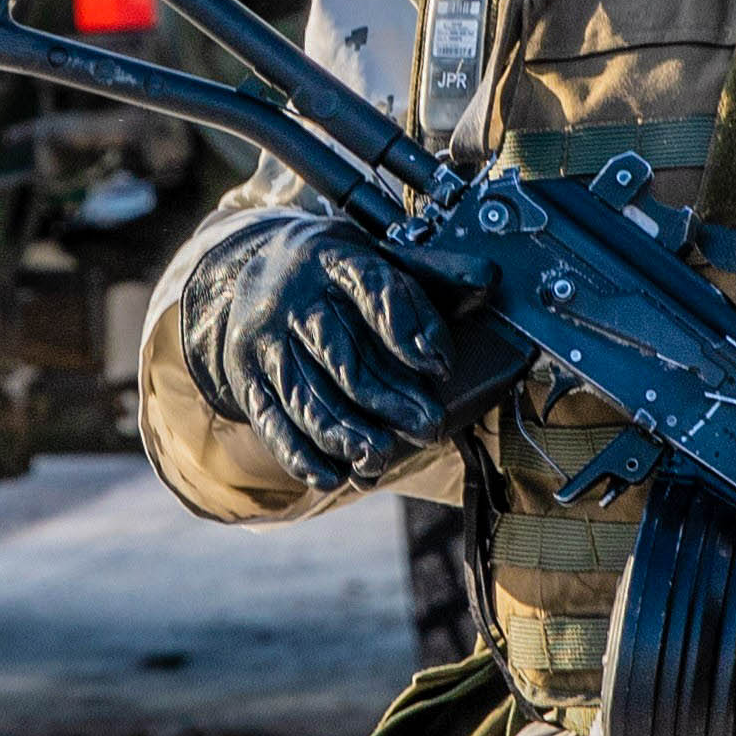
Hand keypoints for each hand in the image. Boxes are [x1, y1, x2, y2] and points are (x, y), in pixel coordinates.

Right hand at [161, 213, 468, 495]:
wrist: (258, 269)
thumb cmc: (337, 274)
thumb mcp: (380, 259)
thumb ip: (435, 273)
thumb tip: (490, 278)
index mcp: (333, 259)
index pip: (374, 290)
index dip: (409, 329)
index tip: (442, 366)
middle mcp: (292, 297)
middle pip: (341, 354)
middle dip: (387, 396)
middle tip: (429, 426)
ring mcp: (263, 339)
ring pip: (304, 393)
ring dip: (342, 431)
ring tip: (379, 456)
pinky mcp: (245, 376)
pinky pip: (269, 420)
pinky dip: (298, 453)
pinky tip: (330, 476)